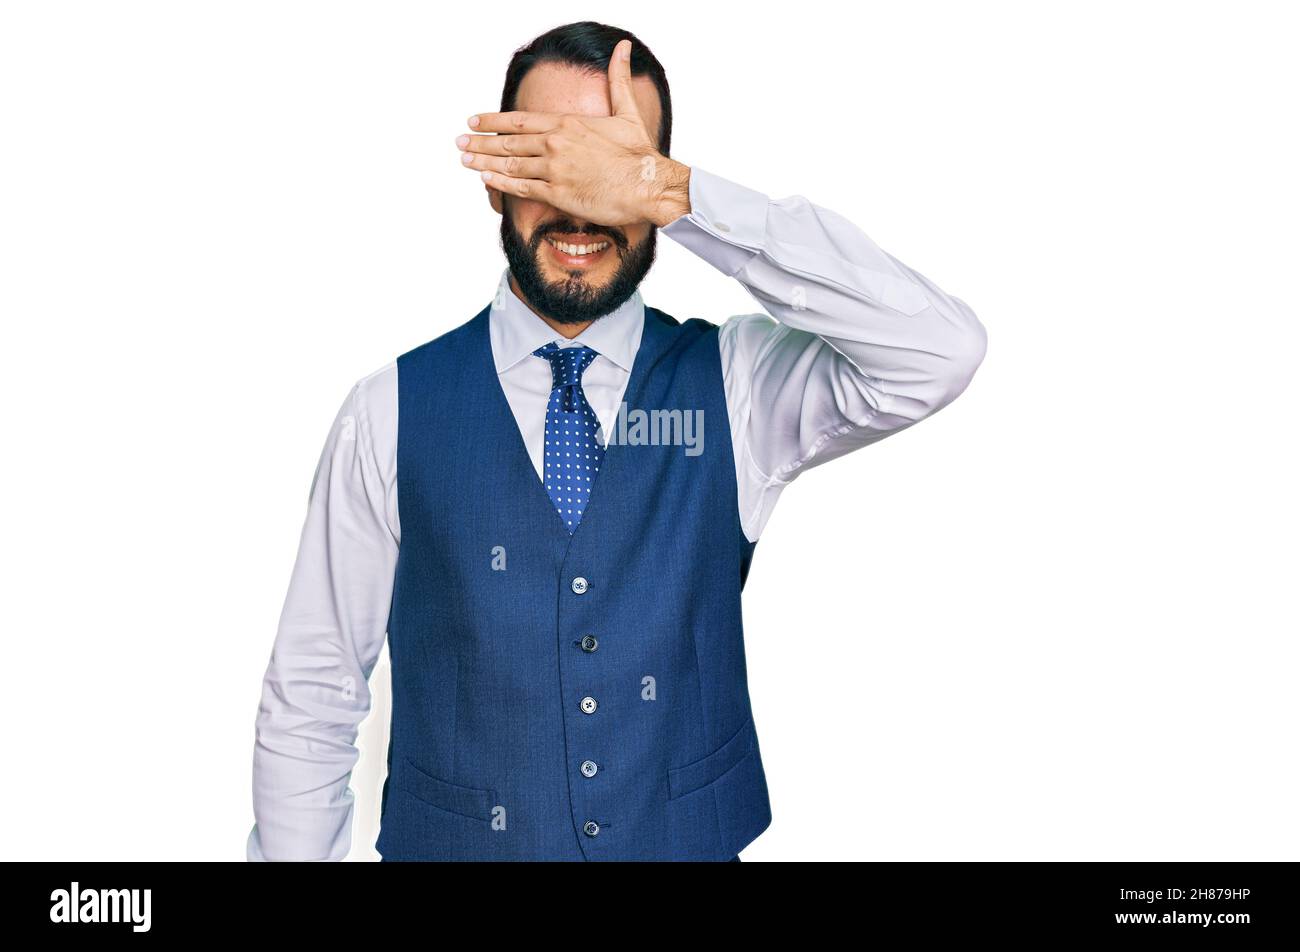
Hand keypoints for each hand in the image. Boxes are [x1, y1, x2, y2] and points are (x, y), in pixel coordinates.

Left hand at [456, 39, 689, 227]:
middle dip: (480, 142)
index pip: (519, 120)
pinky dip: (501, 183)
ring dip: (484, 162)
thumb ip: (618, 79)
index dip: (492, 121)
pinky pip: (522, 188)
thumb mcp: (626, 110)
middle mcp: (554, 144)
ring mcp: (554, 170)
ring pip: (510, 165)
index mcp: (566, 123)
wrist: (648, 183)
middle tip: (459, 143)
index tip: (474, 121)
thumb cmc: (639, 152)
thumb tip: (622, 47)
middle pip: (508, 143)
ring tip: (465, 161)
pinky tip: (486, 180)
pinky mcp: (558, 194)